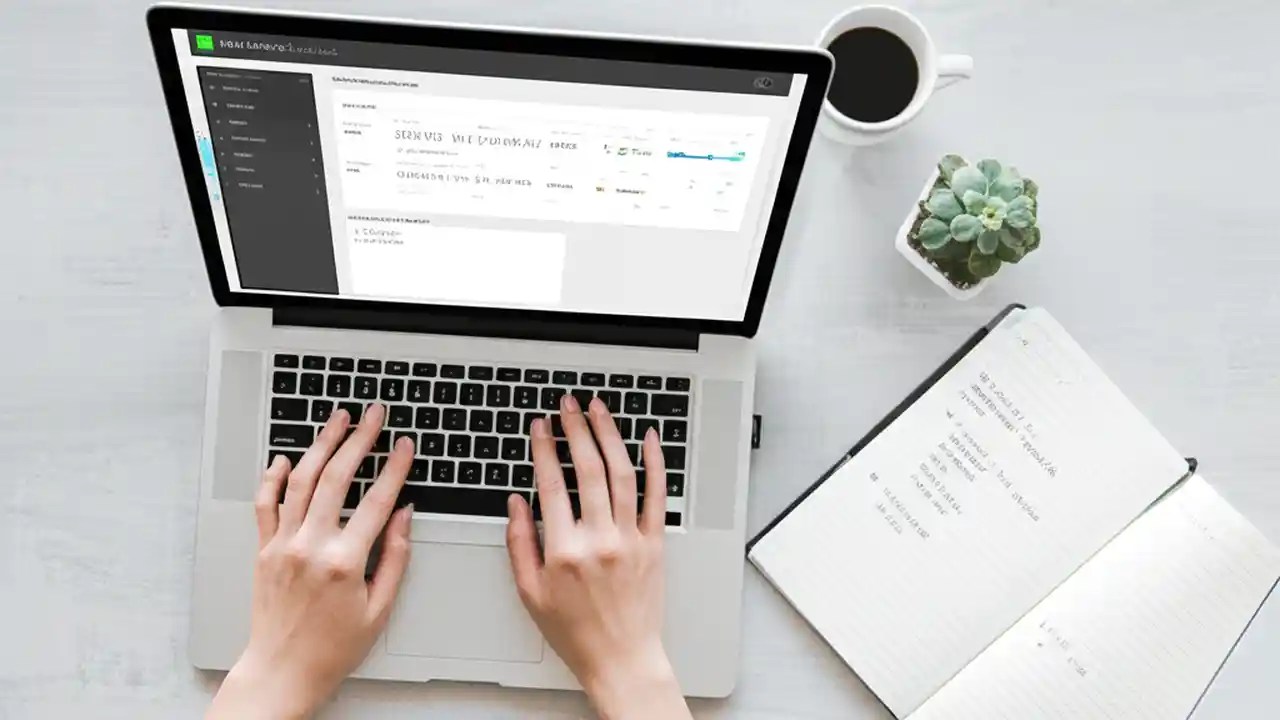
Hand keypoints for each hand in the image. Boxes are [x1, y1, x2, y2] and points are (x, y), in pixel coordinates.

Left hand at [207, 404, 414, 719]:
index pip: (376, 501)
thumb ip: (395, 558)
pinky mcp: (263, 550)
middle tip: (373, 415)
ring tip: (337, 420)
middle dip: (358, 439)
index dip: (395, 467)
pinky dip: (273, 476)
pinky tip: (285, 458)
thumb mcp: (379, 609)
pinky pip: (265, 504)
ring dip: (320, 445)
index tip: (405, 445)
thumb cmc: (332, 648)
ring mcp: (282, 545)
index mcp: (344, 562)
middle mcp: (310, 547)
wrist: (282, 671)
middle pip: (335, 477)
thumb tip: (403, 516)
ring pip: (299, 480)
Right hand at [505, 395, 691, 719]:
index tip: (540, 426)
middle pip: (589, 469)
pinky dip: (656, 463)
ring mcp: (631, 539)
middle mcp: (599, 540)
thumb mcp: (529, 592)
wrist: (621, 659)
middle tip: (569, 405)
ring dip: (610, 435)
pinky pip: (657, 496)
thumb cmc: (575, 631)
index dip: (544, 448)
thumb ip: (519, 542)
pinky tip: (648, 439)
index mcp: (564, 550)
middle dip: (576, 428)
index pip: (552, 483)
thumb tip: (515, 501)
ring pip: (623, 473)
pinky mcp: (655, 544)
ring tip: (599, 410)